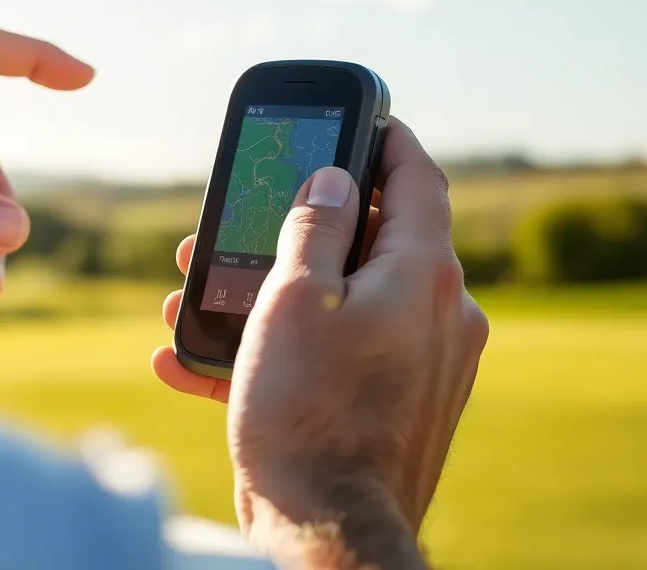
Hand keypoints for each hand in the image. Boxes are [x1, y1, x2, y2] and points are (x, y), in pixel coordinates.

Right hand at [151, 118, 487, 567]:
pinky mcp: (405, 404)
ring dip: (283, 288)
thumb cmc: (307, 411)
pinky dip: (293, 343)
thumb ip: (315, 226)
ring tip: (205, 293)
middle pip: (378, 237)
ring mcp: (429, 364)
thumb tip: (334, 178)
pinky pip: (347, 352)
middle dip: (305, 225)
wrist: (329, 534)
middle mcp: (442, 314)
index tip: (359, 119)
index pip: (418, 175)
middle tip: (248, 218)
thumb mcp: (294, 299)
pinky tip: (209, 360)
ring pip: (353, 297)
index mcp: (423, 274)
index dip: (385, 138)